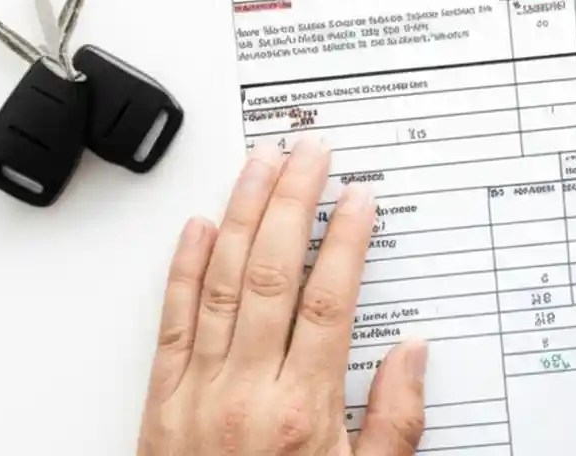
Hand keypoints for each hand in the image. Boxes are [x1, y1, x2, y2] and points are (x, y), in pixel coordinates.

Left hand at [137, 138, 427, 455]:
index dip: (346, 241)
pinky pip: (171, 320)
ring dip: (241, 214)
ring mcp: (197, 391)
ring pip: (221, 281)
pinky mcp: (161, 399)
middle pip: (273, 272)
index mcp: (302, 412)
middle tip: (309, 154)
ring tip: (258, 165)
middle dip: (292, 201)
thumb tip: (414, 353)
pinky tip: (196, 227)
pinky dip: (183, 269)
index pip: (329, 300)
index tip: (359, 199)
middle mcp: (245, 391)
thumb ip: (396, 421)